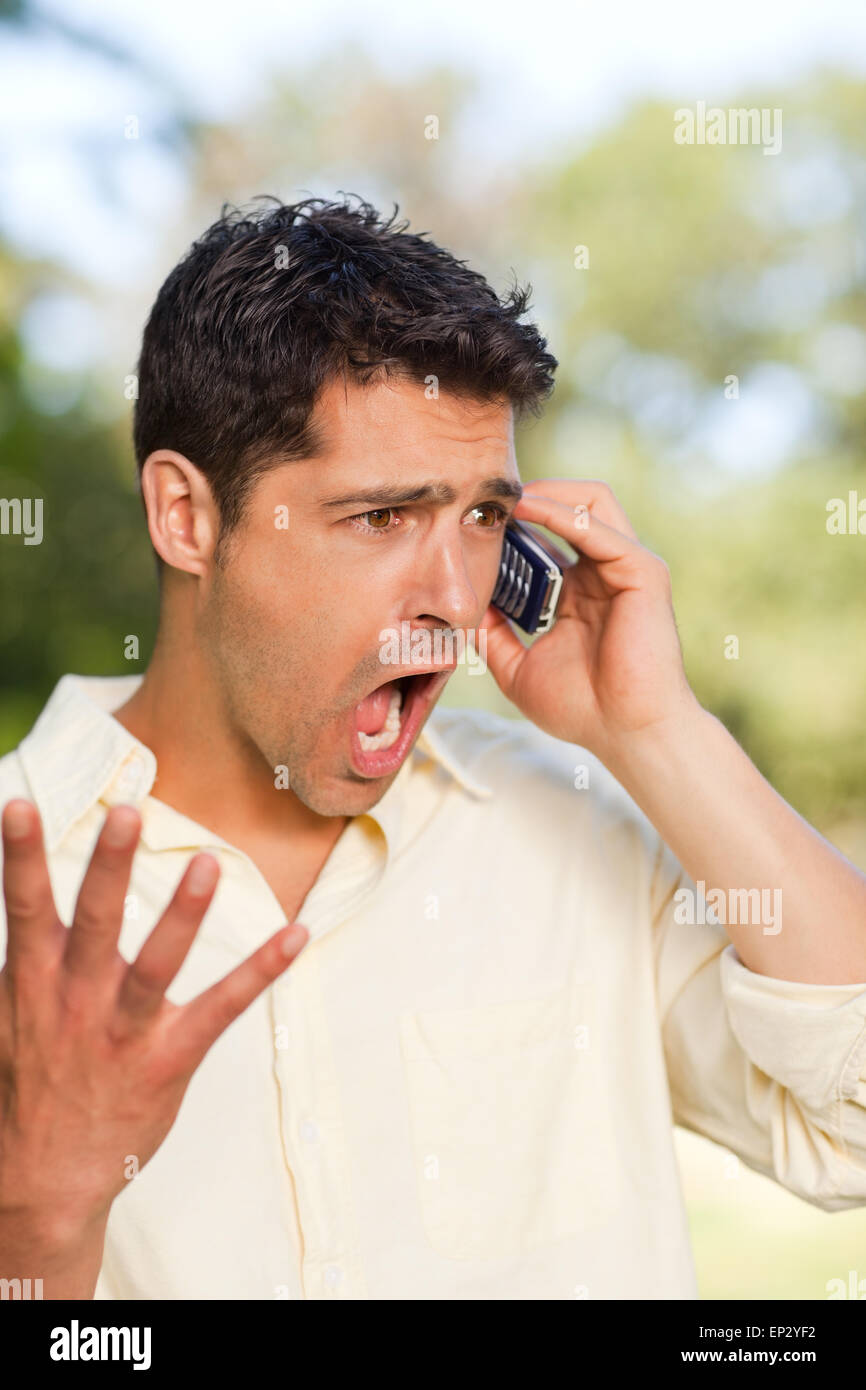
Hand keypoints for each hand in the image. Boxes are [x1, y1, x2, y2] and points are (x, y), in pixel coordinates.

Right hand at [0, 798, 307, 1293]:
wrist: (39, 1181)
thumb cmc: (24, 1085)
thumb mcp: (2, 1019)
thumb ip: (17, 960)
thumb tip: (13, 905)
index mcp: (32, 982)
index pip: (24, 907)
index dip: (23, 855)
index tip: (22, 804)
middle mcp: (77, 1001)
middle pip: (94, 923)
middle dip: (107, 867)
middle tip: (127, 813)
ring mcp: (125, 1031)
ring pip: (156, 965)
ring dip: (182, 914)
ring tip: (207, 862)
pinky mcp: (170, 1059)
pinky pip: (222, 1008)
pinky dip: (261, 971)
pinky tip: (296, 934)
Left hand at [482, 479, 699, 755]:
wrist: (628, 734)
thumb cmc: (583, 709)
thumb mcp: (517, 668)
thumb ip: (491, 636)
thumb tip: (459, 610)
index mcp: (581, 591)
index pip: (550, 535)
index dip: (515, 524)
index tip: (474, 522)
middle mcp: (606, 572)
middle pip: (574, 505)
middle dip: (531, 494)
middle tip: (488, 499)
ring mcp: (628, 568)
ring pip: (593, 500)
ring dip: (548, 491)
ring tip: (506, 496)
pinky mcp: (643, 572)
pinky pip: (600, 526)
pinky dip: (561, 513)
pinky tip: (529, 511)